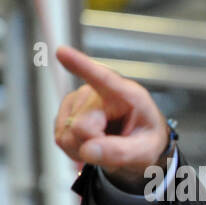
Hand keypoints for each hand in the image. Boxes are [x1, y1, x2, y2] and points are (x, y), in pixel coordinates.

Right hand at [53, 45, 169, 190]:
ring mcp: (79, 99)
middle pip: (82, 127)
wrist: (138, 141)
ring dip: (84, 148)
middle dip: (94, 144)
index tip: (62, 52)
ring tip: (105, 143)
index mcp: (128, 95)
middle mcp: (99, 92)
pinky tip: (91, 142)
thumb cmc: (145, 139)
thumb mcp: (145, 151)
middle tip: (114, 146)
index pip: (104, 79)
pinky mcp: (65, 110)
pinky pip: (61, 138)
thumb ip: (121, 152)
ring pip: (67, 135)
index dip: (82, 65)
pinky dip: (75, 148)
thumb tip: (88, 150)